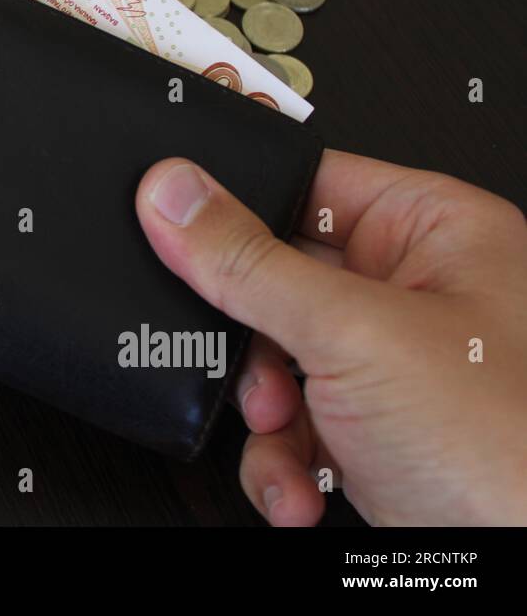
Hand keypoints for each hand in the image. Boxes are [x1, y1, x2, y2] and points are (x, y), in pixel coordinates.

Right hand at [136, 149, 526, 524]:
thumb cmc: (511, 450)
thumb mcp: (354, 334)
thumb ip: (249, 262)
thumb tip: (173, 194)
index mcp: (433, 231)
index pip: (309, 183)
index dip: (241, 205)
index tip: (178, 223)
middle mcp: (414, 293)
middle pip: (275, 281)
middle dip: (253, 342)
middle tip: (257, 360)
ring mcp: (391, 367)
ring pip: (273, 362)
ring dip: (263, 412)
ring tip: (286, 432)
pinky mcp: (371, 432)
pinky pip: (289, 424)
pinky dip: (280, 462)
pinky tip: (298, 483)